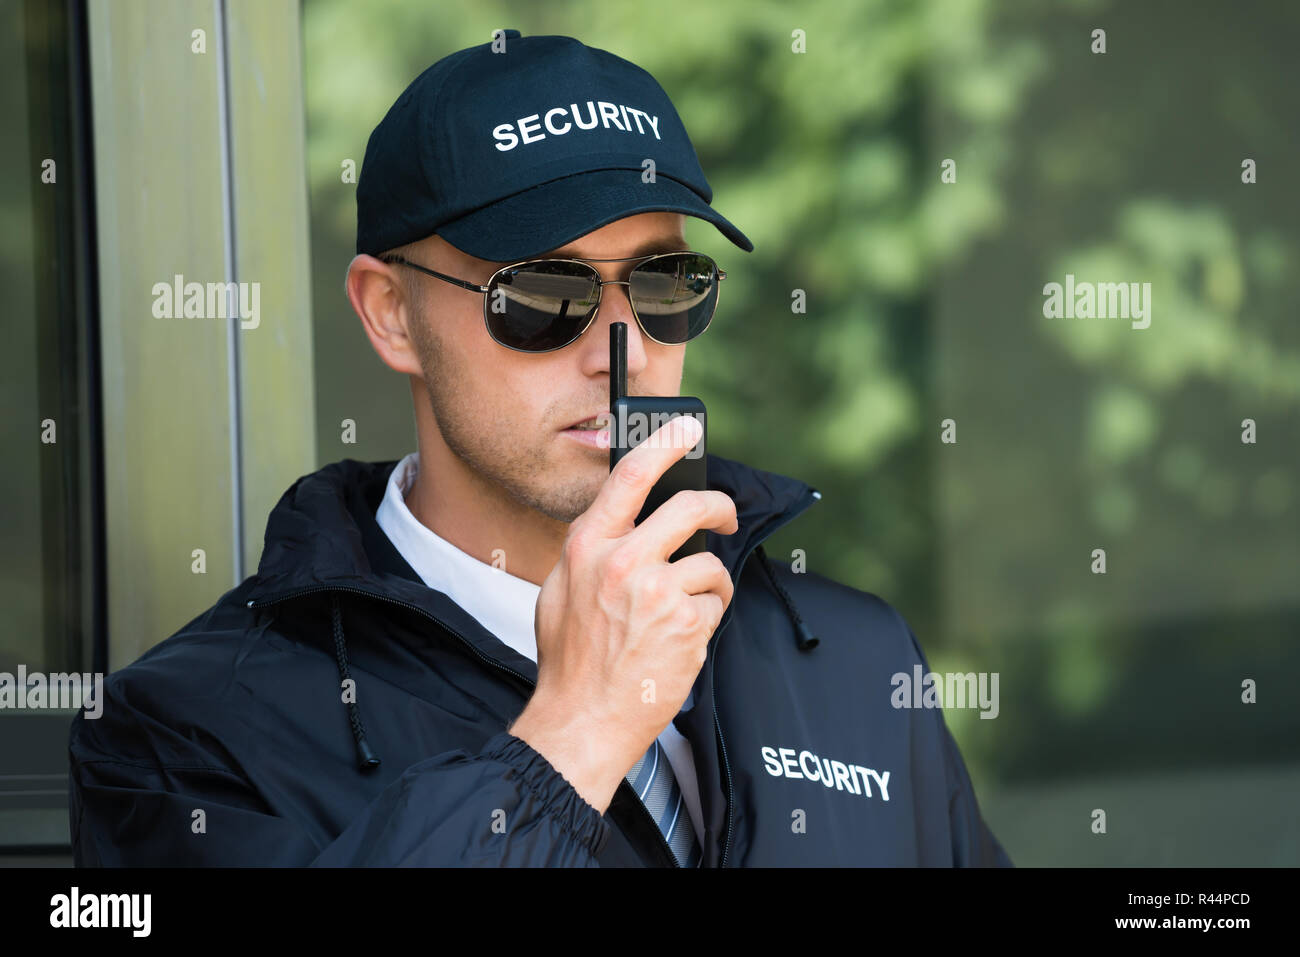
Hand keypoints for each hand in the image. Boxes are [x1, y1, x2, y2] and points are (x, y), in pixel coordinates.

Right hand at [509, 415, 738, 812]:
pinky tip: (680, 642)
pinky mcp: (687, 624)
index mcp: (587, 546)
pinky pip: (715, 606)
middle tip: (725, 519)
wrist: (581, 720)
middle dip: (719, 509)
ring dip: (709, 588)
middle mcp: (622, 561)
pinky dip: (705, 622)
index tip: (688, 429)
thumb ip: (594, 552)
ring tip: (685, 615)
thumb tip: (630, 520)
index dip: (665, 444)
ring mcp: (657, 592)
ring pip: (709, 566)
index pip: (631, 476)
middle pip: (691, 507)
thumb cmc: (570, 661)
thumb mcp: (561, 590)